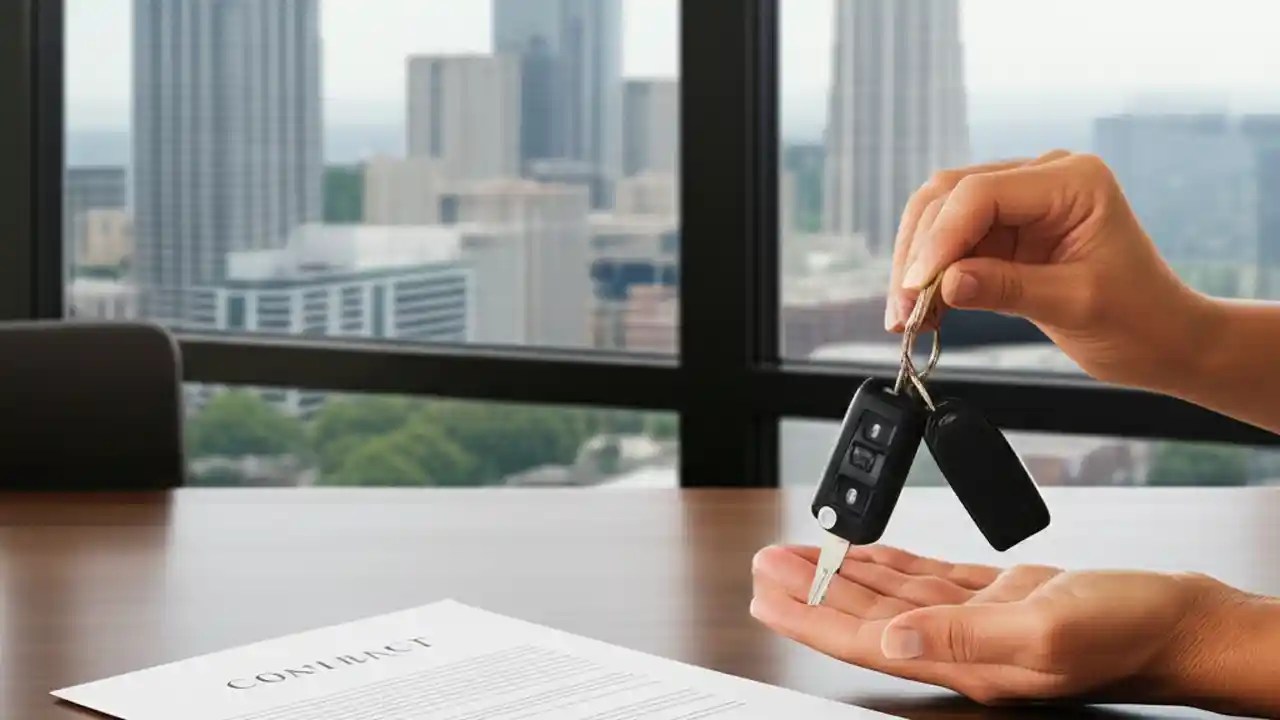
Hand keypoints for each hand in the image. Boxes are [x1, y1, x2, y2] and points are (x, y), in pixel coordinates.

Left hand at [749, 544, 1250, 707]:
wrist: (1179, 620)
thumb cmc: (1128, 630)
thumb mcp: (1044, 630)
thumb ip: (964, 637)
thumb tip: (892, 640)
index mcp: (966, 659)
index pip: (865, 641)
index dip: (811, 619)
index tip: (767, 596)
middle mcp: (962, 643)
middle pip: (866, 615)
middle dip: (811, 590)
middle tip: (765, 563)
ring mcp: (978, 620)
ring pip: (891, 593)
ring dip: (842, 572)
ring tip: (797, 554)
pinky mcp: (998, 596)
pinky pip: (927, 578)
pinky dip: (890, 562)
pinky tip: (864, 553)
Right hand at [886, 151, 1218, 393]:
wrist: (1164, 338)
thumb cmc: (1139, 318)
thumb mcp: (1074, 305)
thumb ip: (1008, 289)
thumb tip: (945, 284)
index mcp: (1073, 181)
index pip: (982, 194)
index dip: (940, 240)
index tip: (918, 288)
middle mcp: (1043, 179)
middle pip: (949, 197)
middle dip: (918, 253)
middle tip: (902, 309)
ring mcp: (1021, 202)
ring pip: (939, 217)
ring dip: (916, 265)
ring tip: (906, 316)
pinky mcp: (1005, 231)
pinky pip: (952, 243)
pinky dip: (931, 277)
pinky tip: (924, 311)